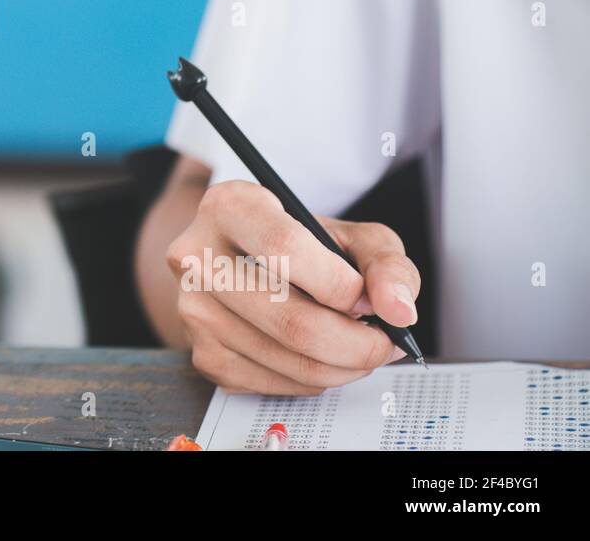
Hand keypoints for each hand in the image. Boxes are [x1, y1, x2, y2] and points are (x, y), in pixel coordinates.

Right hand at [166, 180, 419, 394]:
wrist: (243, 262)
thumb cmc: (299, 245)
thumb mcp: (348, 234)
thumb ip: (385, 262)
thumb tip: (398, 310)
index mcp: (228, 207)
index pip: (283, 248)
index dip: (341, 285)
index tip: (371, 301)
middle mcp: (196, 256)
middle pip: (291, 320)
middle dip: (358, 344)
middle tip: (384, 344)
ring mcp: (194, 309)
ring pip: (288, 361)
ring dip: (343, 367)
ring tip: (358, 348)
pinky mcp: (202, 352)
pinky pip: (274, 385)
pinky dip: (313, 380)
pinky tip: (319, 355)